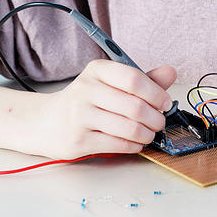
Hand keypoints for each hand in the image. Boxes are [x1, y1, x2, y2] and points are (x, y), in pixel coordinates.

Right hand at [37, 61, 175, 158]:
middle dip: (155, 118)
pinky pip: (117, 144)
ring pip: (128, 128)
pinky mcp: (78, 140)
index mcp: (97, 70)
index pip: (133, 78)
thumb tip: (170, 72)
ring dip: (147, 134)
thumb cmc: (85, 101)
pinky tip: (135, 142)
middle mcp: (86, 90)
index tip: (165, 102)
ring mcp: (80, 116)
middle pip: (134, 106)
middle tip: (160, 122)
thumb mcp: (109, 83)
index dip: (156, 93)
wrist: (45, 122)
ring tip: (149, 133)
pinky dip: (133, 145)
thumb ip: (141, 79)